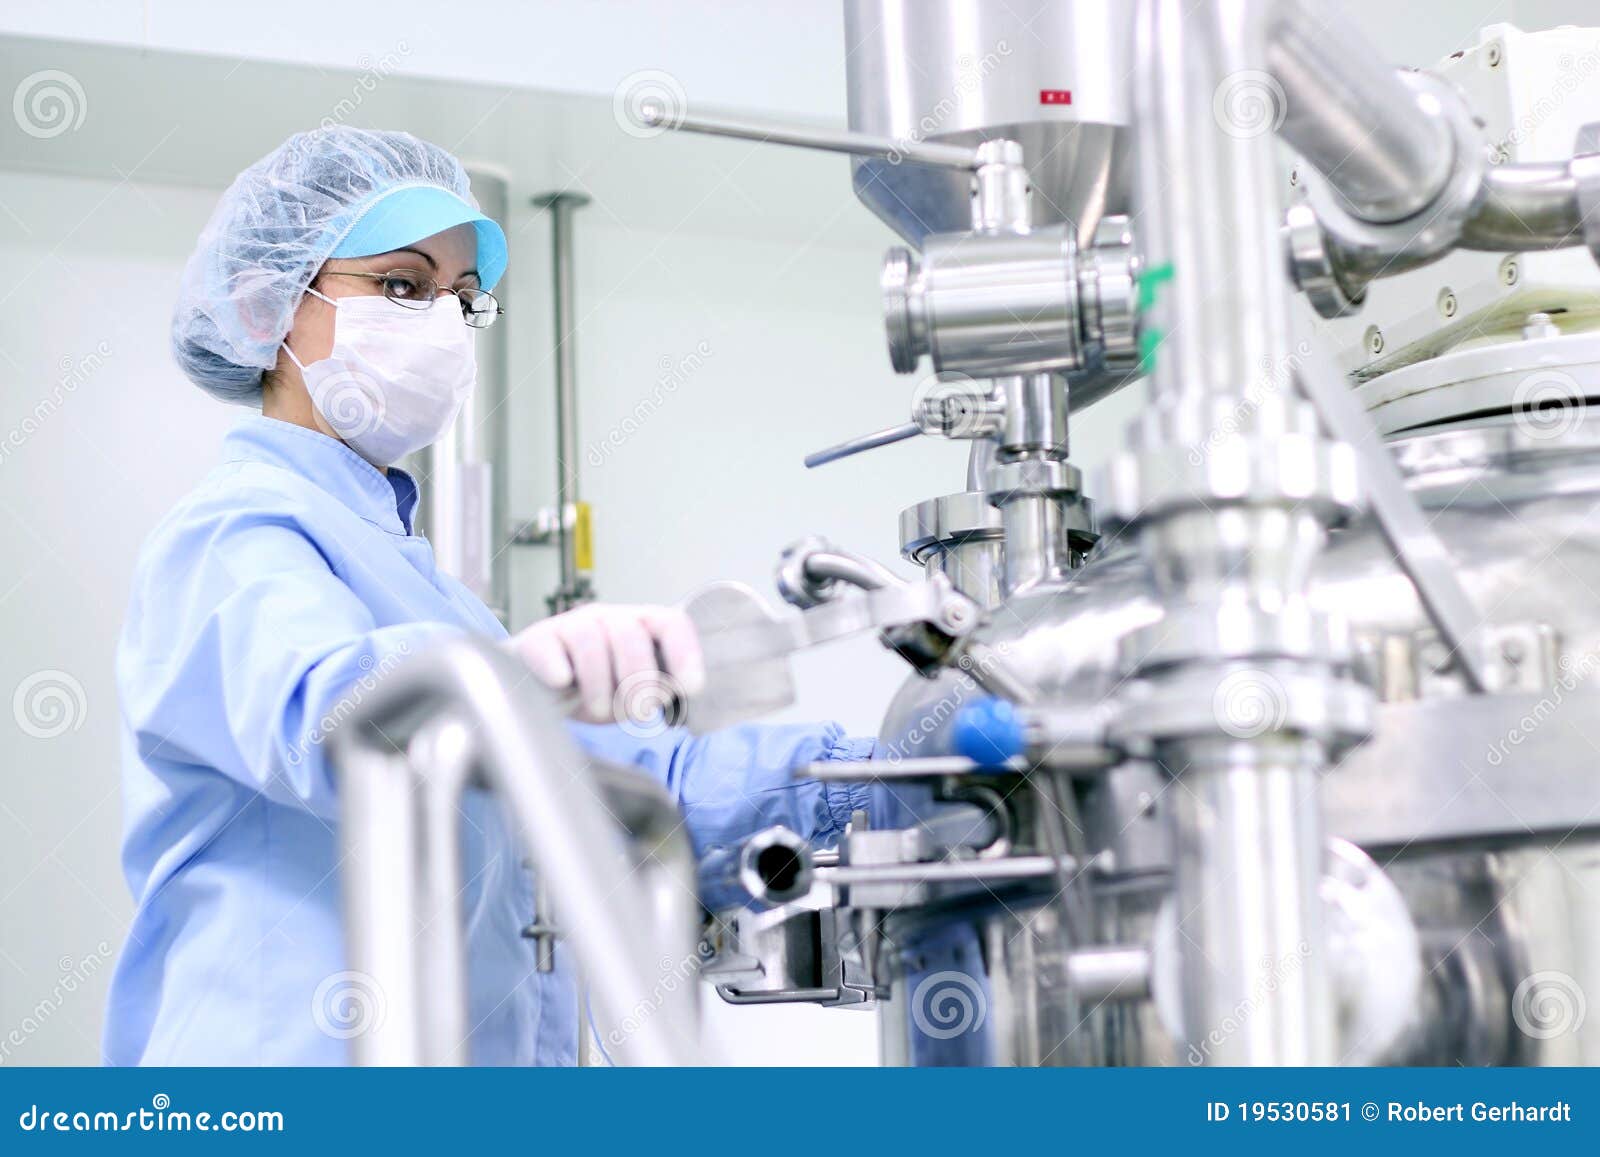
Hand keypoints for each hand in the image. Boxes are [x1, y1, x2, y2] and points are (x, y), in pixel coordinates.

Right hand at [507, 603, 705, 723]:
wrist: (542, 693)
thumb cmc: (597, 690)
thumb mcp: (633, 694)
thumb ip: (657, 690)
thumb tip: (672, 692)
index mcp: (642, 627)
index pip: (671, 625)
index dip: (685, 654)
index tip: (691, 687)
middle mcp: (610, 618)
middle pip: (630, 635)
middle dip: (638, 681)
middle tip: (635, 713)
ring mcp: (572, 625)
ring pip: (590, 641)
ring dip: (598, 684)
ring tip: (597, 711)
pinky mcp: (538, 640)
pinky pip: (549, 649)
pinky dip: (557, 670)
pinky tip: (562, 683)